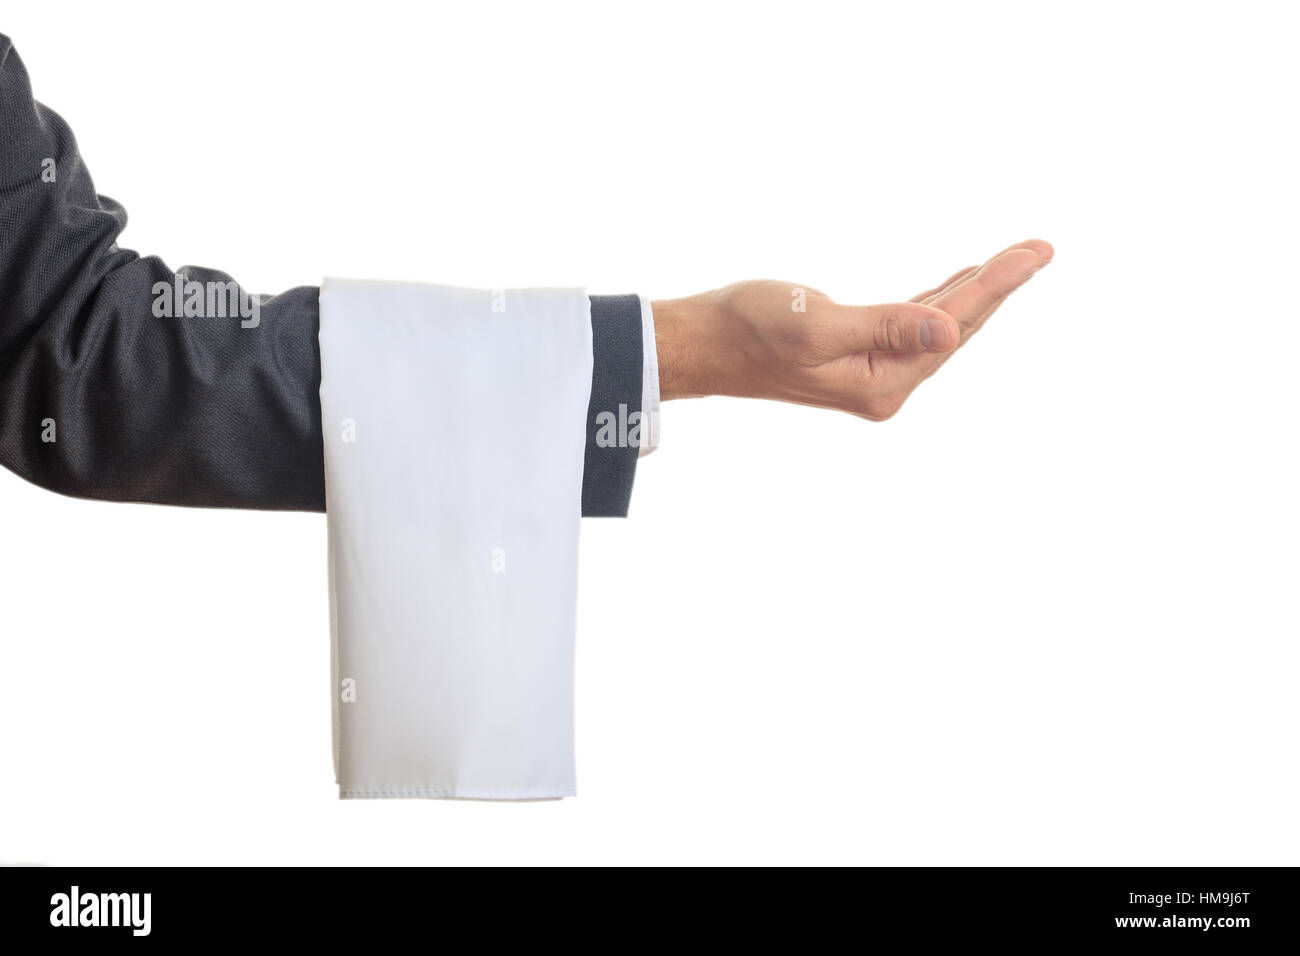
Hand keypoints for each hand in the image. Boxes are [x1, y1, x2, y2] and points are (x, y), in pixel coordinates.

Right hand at [652, 238, 1052, 419]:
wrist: (705, 343)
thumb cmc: (750, 329)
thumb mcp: (817, 325)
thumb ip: (885, 327)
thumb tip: (949, 332)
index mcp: (881, 382)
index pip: (951, 326)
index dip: (995, 285)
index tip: (1035, 252)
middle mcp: (884, 385)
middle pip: (955, 329)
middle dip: (997, 287)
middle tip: (1041, 248)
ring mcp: (872, 373)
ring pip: (938, 327)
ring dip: (975, 292)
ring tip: (1017, 259)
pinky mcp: (857, 356)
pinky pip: (913, 326)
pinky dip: (940, 299)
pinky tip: (956, 284)